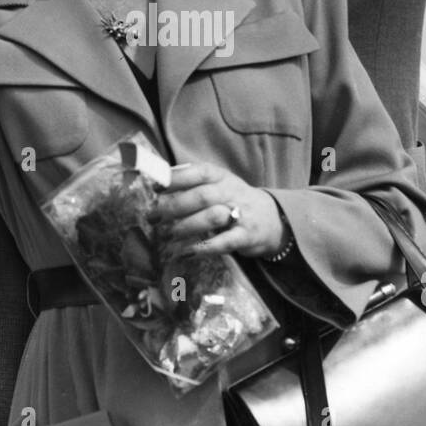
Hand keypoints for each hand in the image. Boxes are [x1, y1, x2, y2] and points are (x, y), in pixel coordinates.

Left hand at [149, 162, 287, 259]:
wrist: (272, 219)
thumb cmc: (233, 200)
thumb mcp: (218, 185)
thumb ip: (192, 183)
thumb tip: (156, 182)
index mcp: (221, 177)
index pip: (198, 172)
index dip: (175, 179)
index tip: (154, 187)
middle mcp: (231, 192)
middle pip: (201, 196)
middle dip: (173, 207)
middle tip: (153, 217)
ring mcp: (240, 214)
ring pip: (212, 217)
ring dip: (186, 227)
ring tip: (167, 235)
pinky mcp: (246, 236)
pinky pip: (224, 242)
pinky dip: (203, 248)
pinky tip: (185, 253)